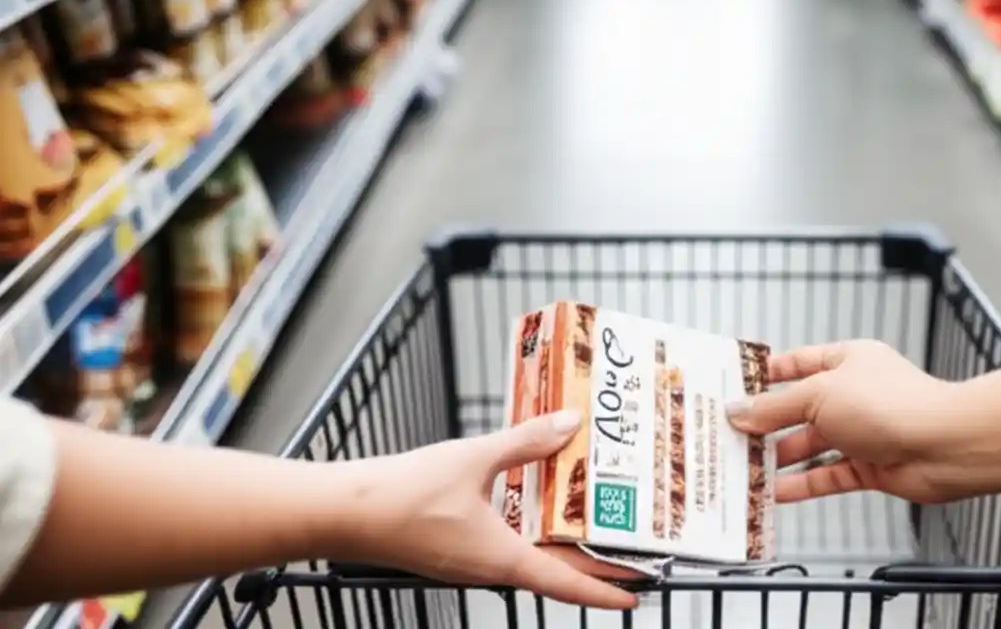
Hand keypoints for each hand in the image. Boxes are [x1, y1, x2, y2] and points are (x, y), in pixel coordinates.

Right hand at [329, 409, 636, 608]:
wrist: (342, 512)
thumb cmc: (402, 495)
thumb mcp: (472, 459)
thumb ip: (525, 441)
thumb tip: (569, 425)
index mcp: (501, 559)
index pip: (566, 585)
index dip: (605, 591)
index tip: (638, 595)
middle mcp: (488, 569)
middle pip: (553, 572)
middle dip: (591, 564)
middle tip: (626, 547)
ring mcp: (467, 562)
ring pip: (527, 558)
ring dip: (559, 544)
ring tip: (588, 519)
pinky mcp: (450, 550)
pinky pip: (501, 546)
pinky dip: (527, 530)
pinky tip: (533, 501)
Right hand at [726, 340, 959, 503]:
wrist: (945, 446)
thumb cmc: (891, 404)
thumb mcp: (819, 396)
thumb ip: (775, 408)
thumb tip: (738, 413)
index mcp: (845, 361)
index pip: (797, 364)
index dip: (765, 376)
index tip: (733, 388)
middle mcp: (852, 394)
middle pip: (799, 409)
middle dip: (765, 423)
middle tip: (729, 436)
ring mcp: (861, 432)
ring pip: (811, 445)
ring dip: (779, 458)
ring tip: (744, 468)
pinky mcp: (868, 467)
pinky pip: (826, 475)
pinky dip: (801, 484)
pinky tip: (774, 492)